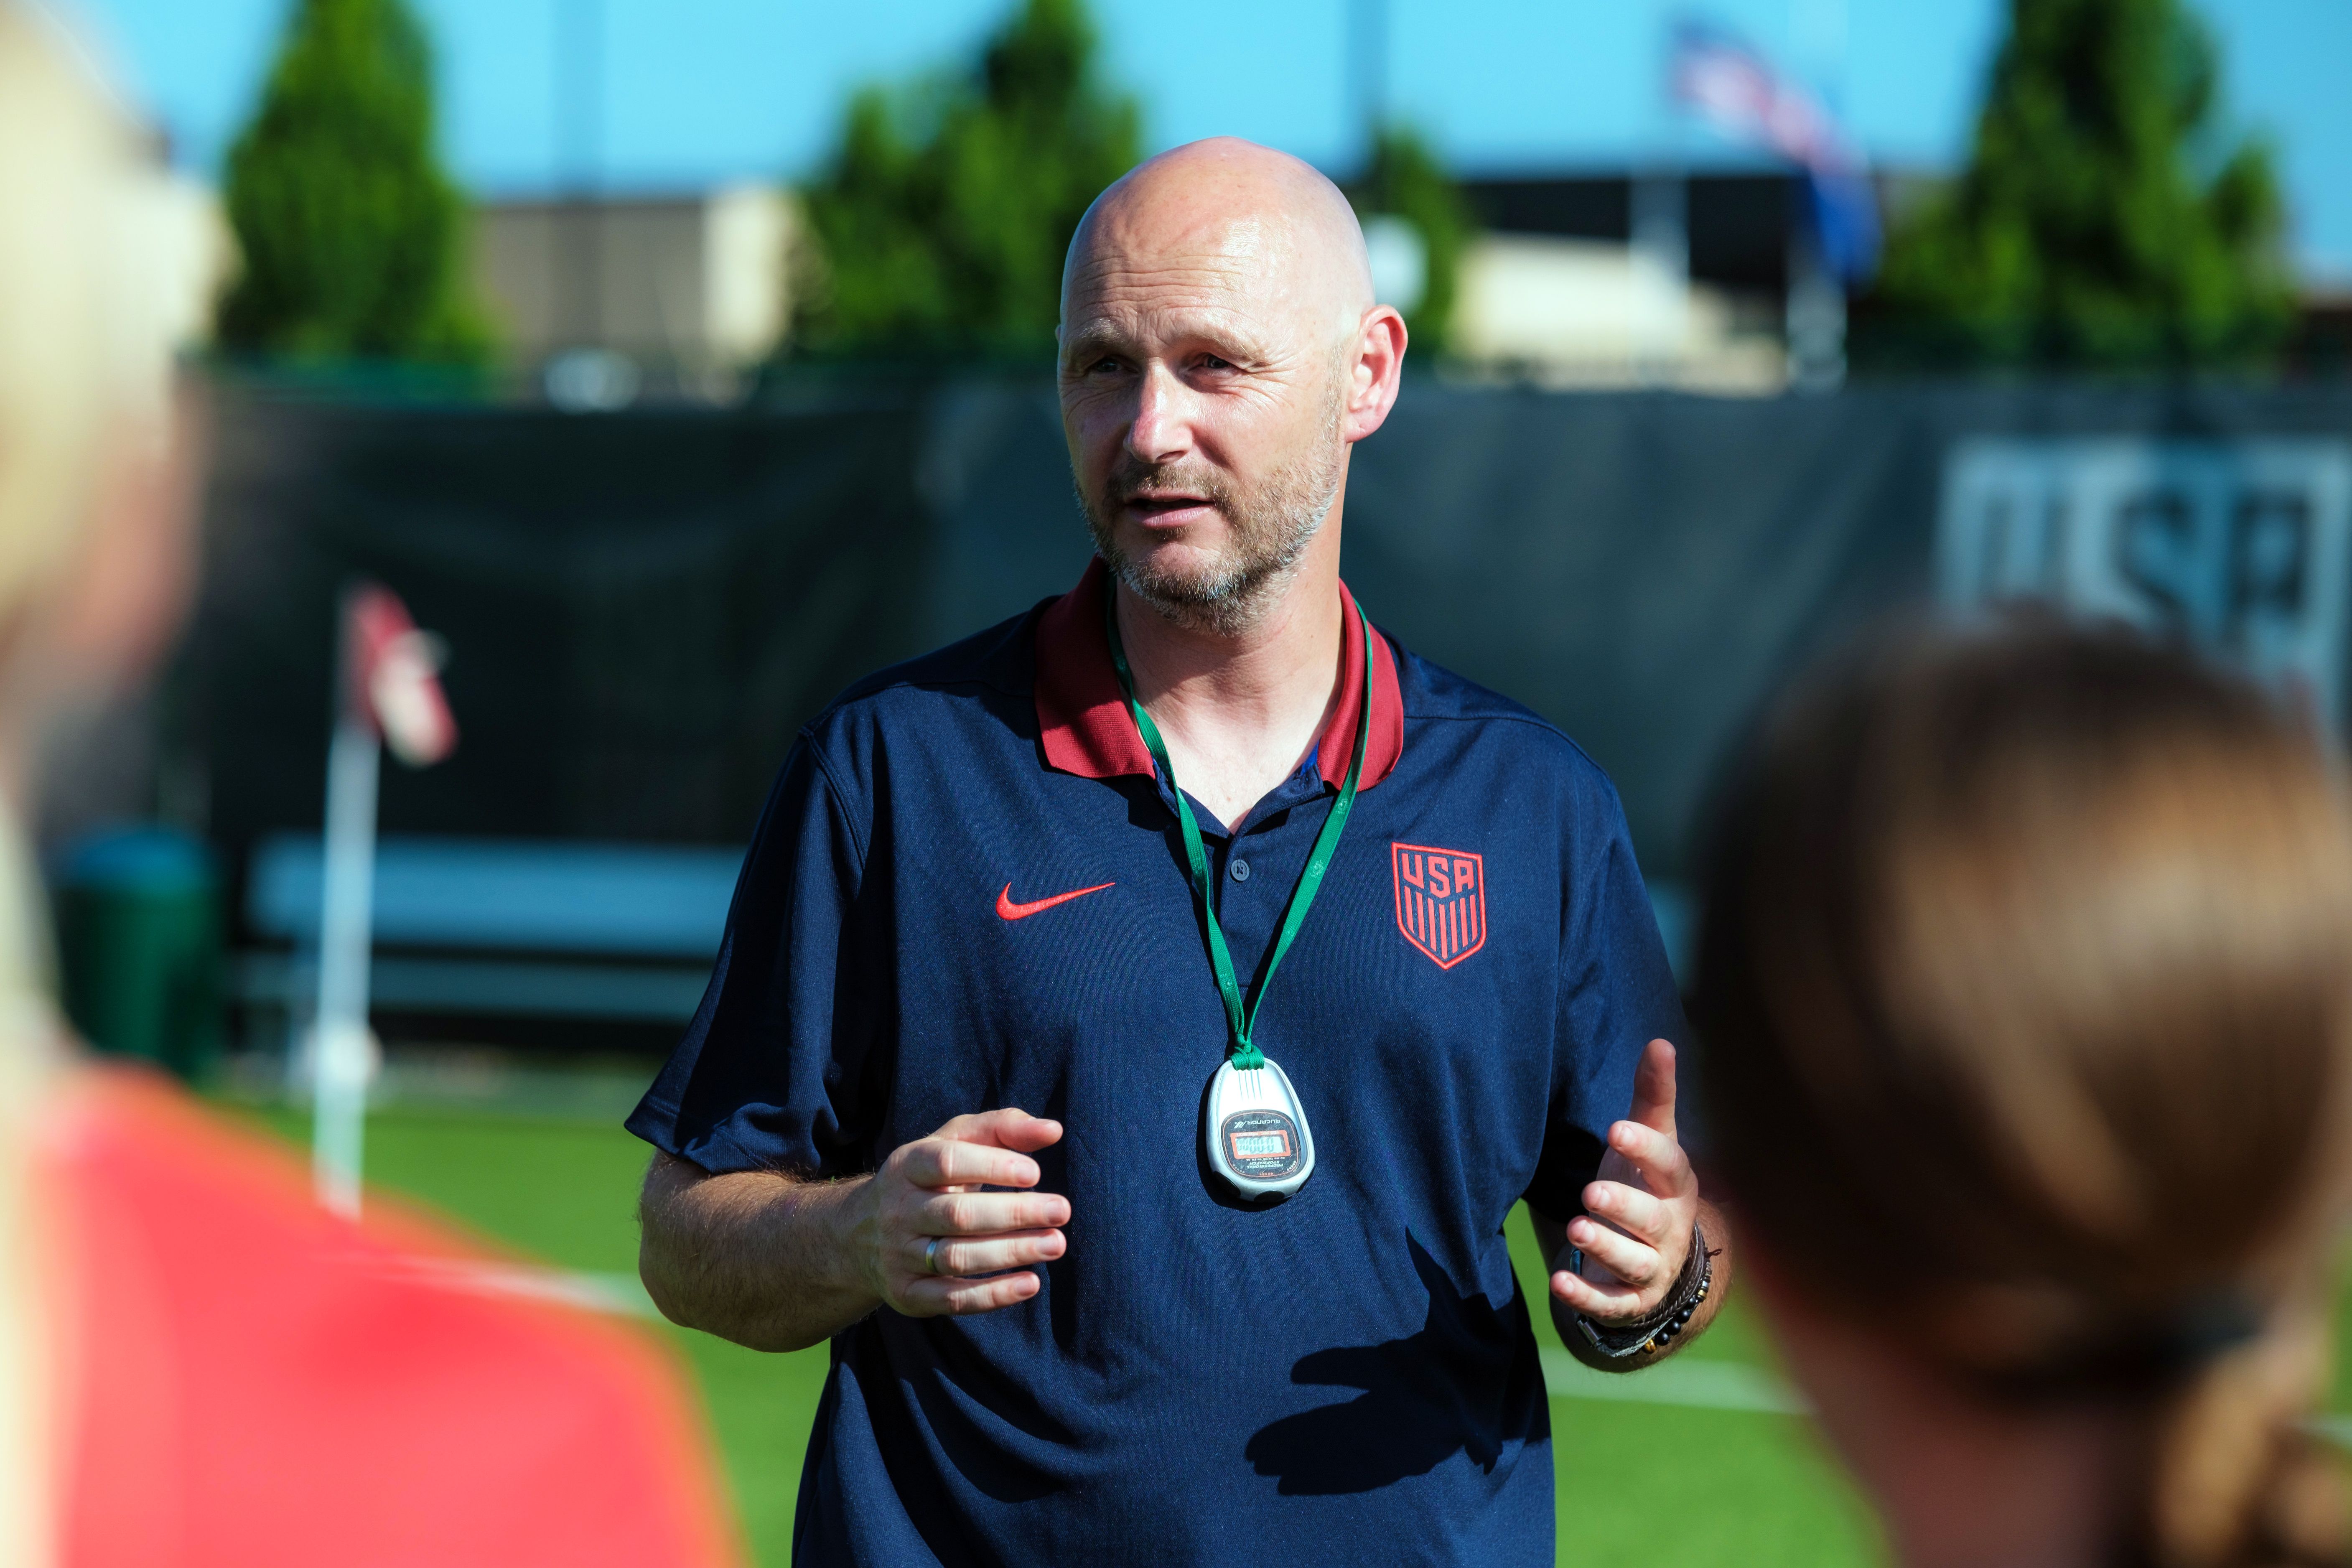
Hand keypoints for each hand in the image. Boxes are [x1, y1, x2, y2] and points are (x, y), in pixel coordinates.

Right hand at [857, 1108, 1068, 1317]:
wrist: (861, 1234)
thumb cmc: (930, 1178)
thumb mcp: (954, 1142)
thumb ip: (1002, 1128)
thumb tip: (1053, 1130)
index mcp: (907, 1165)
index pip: (947, 1161)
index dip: (993, 1166)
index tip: (1036, 1172)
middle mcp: (898, 1211)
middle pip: (958, 1214)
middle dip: (1014, 1213)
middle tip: (1061, 1210)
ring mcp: (898, 1255)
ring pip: (957, 1257)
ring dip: (1011, 1252)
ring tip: (1055, 1244)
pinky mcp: (907, 1294)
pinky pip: (952, 1299)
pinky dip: (993, 1295)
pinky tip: (1031, 1283)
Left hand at [1551, 1039, 1698, 1324]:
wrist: (1658, 1259)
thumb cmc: (1647, 1185)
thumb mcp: (1650, 1142)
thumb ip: (1653, 1097)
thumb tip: (1661, 1041)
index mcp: (1677, 1187)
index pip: (1669, 1167)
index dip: (1645, 1149)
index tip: (1615, 1129)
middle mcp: (1670, 1230)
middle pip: (1651, 1220)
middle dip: (1623, 1207)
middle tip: (1591, 1192)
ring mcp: (1651, 1269)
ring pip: (1633, 1263)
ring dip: (1604, 1248)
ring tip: (1577, 1227)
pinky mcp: (1629, 1301)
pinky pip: (1610, 1304)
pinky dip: (1586, 1296)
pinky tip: (1559, 1282)